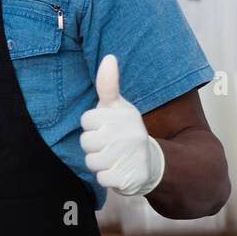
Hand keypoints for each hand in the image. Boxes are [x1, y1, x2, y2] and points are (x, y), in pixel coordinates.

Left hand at [79, 55, 164, 195]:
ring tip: (114, 157)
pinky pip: (101, 178)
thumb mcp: (118, 106)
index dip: (93, 125)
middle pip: (85, 141)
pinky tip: (118, 170)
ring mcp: (129, 157)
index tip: (106, 126)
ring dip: (99, 162)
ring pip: (91, 161)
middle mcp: (128, 134)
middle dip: (93, 145)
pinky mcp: (127, 178)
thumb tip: (109, 57)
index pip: (87, 119)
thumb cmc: (126, 130)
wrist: (151, 163)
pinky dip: (106, 177)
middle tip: (110, 144)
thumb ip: (109, 84)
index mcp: (123, 116)